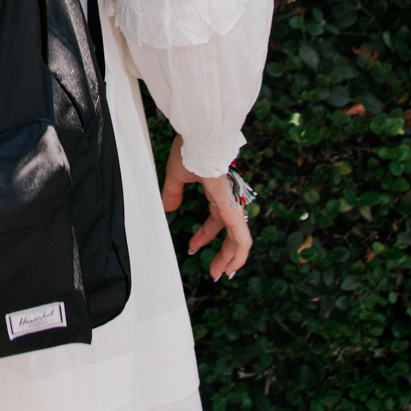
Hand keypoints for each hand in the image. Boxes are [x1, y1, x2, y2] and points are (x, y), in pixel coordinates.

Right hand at [160, 133, 251, 281]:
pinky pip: (241, 236)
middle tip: (214, 270)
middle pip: (229, 231)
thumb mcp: (177, 174)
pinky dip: (239, 253)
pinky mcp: (233, 207)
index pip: (216, 218)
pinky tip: (232, 267)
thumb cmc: (190, 148)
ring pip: (238, 238)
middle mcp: (228, 198)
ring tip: (222, 275)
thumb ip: (173, 192)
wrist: (201, 135)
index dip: (206, 234)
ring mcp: (232, 203)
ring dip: (231, 259)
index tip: (193, 247)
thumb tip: (168, 209)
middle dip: (223, 252)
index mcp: (217, 189)